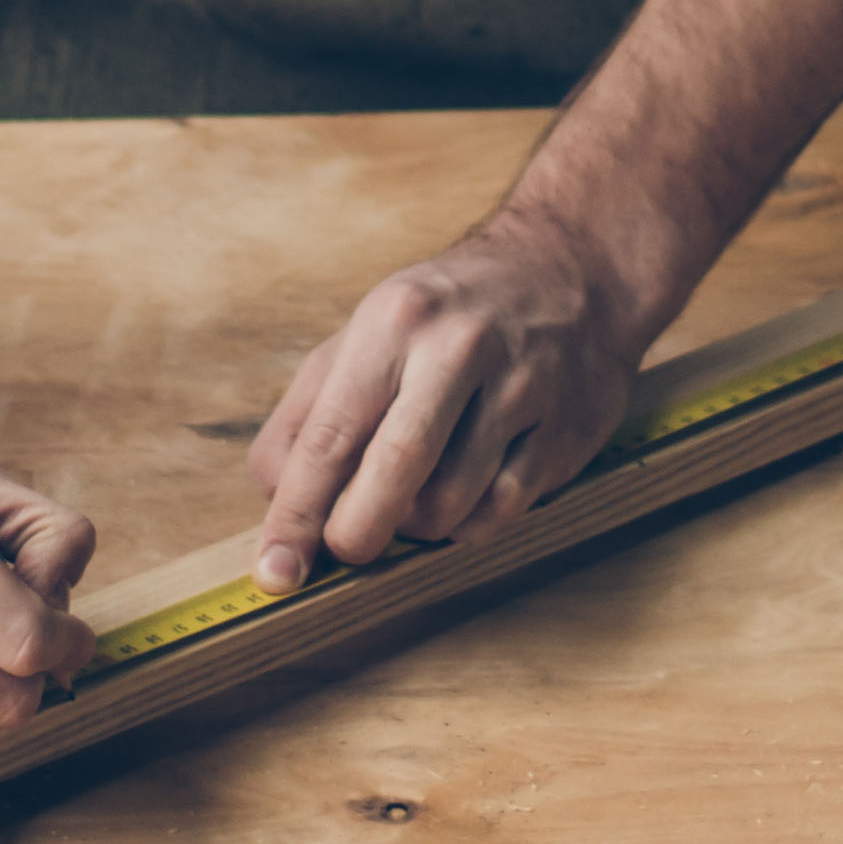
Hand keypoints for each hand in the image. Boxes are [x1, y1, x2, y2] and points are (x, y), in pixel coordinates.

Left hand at [248, 207, 657, 588]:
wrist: (568, 272)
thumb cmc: (444, 318)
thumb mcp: (363, 335)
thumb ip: (307, 414)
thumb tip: (277, 498)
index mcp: (395, 321)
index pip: (332, 435)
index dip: (297, 513)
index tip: (275, 571)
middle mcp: (460, 349)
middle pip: (397, 471)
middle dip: (356, 533)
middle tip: (345, 548)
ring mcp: (522, 390)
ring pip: (451, 505)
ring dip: (416, 526)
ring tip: (413, 495)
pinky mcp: (565, 430)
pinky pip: (502, 511)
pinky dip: (467, 523)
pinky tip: (463, 491)